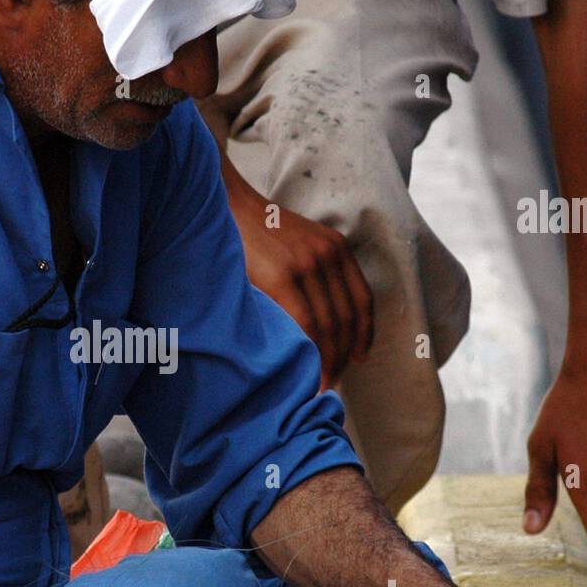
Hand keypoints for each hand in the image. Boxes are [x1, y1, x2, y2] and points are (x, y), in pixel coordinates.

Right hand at [225, 176, 372, 386]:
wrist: (222, 203)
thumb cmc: (251, 232)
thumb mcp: (294, 245)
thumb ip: (310, 273)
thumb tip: (315, 322)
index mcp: (335, 246)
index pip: (362, 299)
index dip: (364, 334)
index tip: (359, 358)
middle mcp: (328, 253)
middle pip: (347, 318)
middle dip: (342, 356)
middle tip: (330, 382)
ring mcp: (306, 263)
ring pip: (329, 325)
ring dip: (327, 360)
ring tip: (317, 383)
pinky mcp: (282, 275)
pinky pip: (305, 323)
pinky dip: (309, 351)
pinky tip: (305, 369)